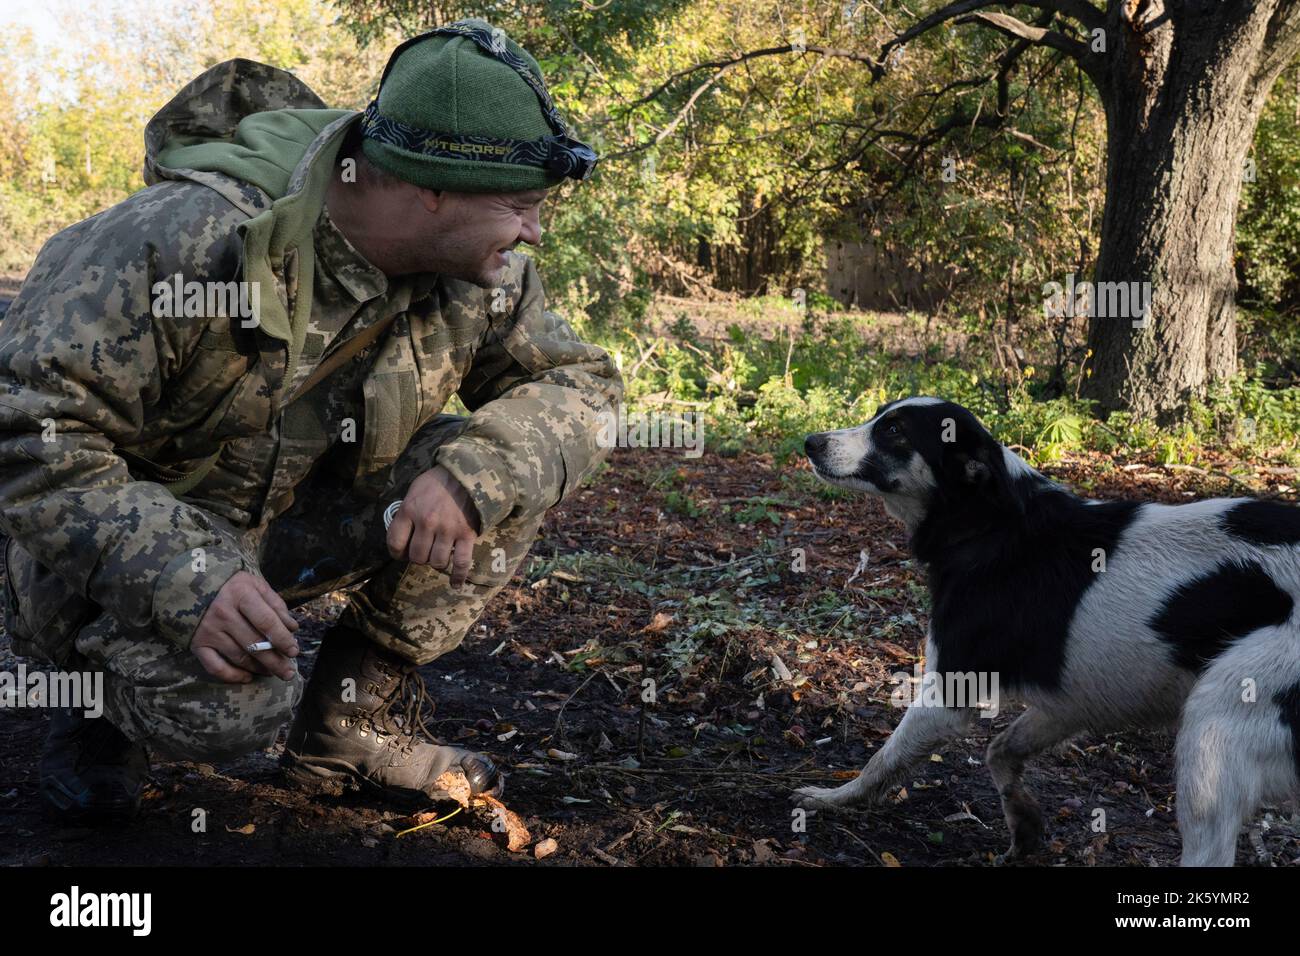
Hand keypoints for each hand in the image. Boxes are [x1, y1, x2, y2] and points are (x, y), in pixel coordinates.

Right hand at [191, 571, 299, 683]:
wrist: (192, 584)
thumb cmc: (232, 585)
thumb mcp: (256, 585)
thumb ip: (275, 605)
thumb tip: (292, 629)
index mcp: (241, 594)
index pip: (266, 622)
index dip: (282, 639)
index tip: (294, 651)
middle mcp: (223, 613)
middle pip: (254, 643)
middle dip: (274, 661)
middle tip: (288, 672)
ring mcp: (209, 630)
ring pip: (238, 656)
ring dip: (258, 668)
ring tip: (273, 672)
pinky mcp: (197, 644)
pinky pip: (215, 667)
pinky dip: (232, 675)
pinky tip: (247, 677)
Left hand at [386, 466, 481, 586]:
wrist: (468, 471)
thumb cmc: (438, 481)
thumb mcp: (414, 490)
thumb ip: (406, 512)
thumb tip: (403, 533)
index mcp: (409, 510)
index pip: (395, 543)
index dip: (396, 553)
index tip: (401, 553)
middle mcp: (427, 522)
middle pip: (416, 557)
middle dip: (418, 558)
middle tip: (423, 551)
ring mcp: (448, 530)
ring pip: (436, 562)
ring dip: (436, 562)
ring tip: (438, 555)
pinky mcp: (466, 534)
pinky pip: (462, 562)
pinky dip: (458, 576)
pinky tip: (456, 585)